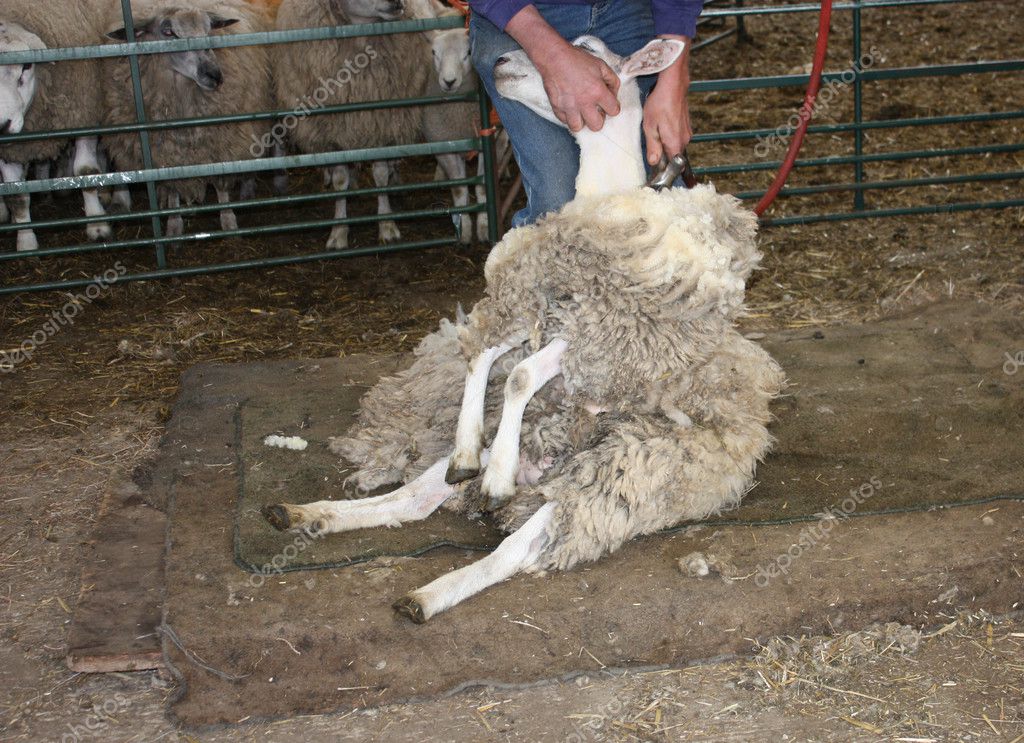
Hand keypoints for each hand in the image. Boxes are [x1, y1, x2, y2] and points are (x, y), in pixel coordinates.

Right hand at [505, 6, 619, 131]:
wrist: (554, 58)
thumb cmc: (577, 60)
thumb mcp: (601, 65)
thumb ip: (612, 80)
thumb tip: (614, 93)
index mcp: (598, 91)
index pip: (614, 111)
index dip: (613, 107)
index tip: (608, 104)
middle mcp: (584, 102)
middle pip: (597, 126)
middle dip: (598, 119)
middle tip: (595, 111)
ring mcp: (569, 107)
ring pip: (578, 127)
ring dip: (581, 121)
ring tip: (581, 112)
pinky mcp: (557, 108)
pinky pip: (564, 121)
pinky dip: (568, 117)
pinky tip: (570, 108)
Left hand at [643, 40, 691, 164]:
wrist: (674, 83)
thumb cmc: (660, 103)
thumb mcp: (650, 126)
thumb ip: (653, 146)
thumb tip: (654, 162)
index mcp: (675, 144)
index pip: (672, 167)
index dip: (663, 171)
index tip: (655, 171)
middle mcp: (684, 140)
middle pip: (673, 157)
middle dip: (662, 157)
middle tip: (650, 150)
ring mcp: (687, 132)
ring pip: (674, 146)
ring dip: (665, 145)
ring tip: (655, 133)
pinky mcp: (686, 125)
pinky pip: (677, 137)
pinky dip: (668, 136)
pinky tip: (661, 126)